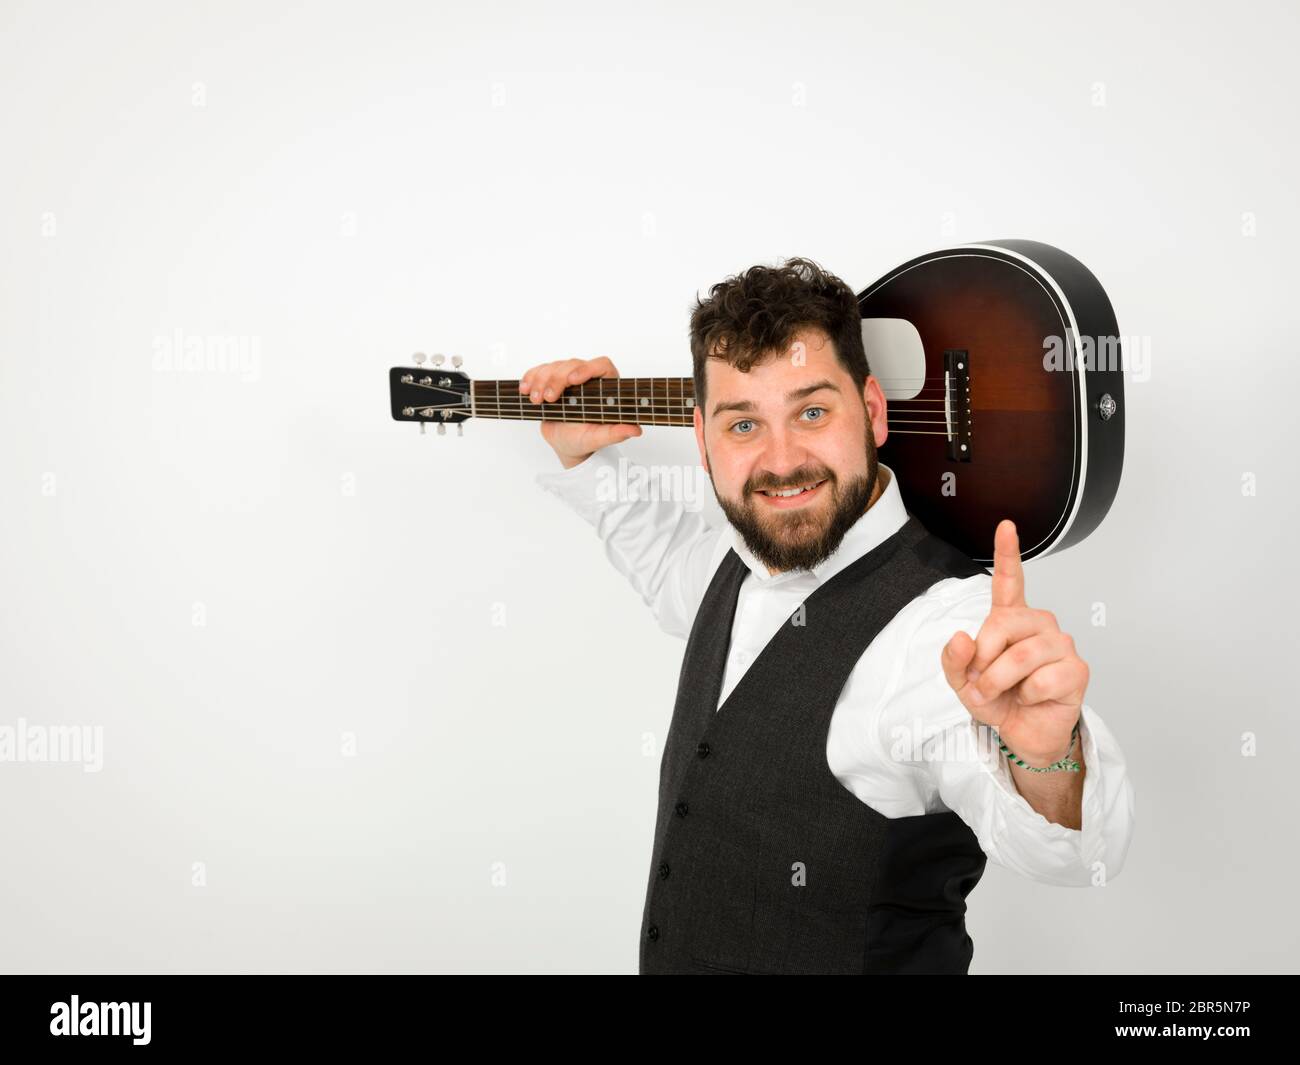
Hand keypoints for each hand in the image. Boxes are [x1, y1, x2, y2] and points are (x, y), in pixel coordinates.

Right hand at [519, 356, 641, 468]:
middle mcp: (587, 378)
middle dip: (556, 379)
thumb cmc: (586, 440)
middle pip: (572, 364)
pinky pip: (539, 371)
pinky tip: (525, 389)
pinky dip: (530, 378)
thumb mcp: (600, 438)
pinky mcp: (550, 380)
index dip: (587, 368)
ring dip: (541, 380)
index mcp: (606, 386)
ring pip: (554, 366)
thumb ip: (616, 433)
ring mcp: (567, 377)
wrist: (566, 443)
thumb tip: (636, 430)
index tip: (573, 381)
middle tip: (549, 399)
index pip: (601, 365)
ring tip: (536, 400)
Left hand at [940, 520, 1088, 766]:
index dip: (1007, 552)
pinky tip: (1031, 698)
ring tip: (1000, 693)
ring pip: (1022, 656)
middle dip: (983, 658)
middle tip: (982, 681)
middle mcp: (1039, 624)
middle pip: (1003, 625)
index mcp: (1011, 619)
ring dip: (1000, 681)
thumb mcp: (963, 681)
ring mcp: (1061, 644)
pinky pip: (1043, 680)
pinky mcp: (1077, 670)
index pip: (1010, 580)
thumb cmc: (998, 699)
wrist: (1023, 733)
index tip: (1006, 526)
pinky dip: (1026, 696)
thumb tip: (961, 638)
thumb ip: (954, 659)